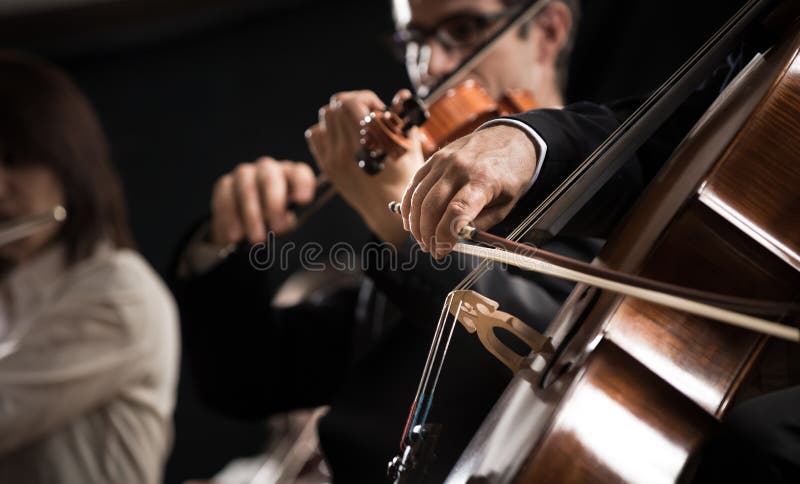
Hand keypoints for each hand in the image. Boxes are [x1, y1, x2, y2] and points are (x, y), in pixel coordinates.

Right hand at [209, 157, 315, 246]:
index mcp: (290, 175)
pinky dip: (231, 219)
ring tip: (256, 239)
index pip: (299, 172)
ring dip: (252, 215)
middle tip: (277, 228)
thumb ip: (286, 220)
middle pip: (270, 178)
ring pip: (246, 188)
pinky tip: (235, 236)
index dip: (302, 183)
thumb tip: (284, 223)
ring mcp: (245, 174)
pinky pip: (226, 198)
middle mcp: (268, 169)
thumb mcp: (285, 222)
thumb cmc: (274, 220)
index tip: (303, 200)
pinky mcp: (225, 184)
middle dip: (274, 203)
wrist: (245, 225)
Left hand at [306, 90, 422, 244]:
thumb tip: (401, 94)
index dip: (366, 99)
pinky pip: (315, 134)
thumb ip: (404, 117)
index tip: (378, 111)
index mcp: (368, 143)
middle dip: (354, 104)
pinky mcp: (327, 166)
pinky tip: (342, 138)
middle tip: (367, 116)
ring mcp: (334, 158)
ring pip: (325, 117)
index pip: (350, 102)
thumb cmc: (404, 177)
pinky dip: (326, 130)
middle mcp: (347, 149)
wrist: (387, 208)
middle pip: (336, 106)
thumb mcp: (410, 146)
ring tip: (355, 126)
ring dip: (340, 115)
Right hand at [400, 124, 538, 257]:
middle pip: (432, 206)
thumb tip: (457, 239)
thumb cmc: (511, 173)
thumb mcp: (507, 204)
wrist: (512, 137)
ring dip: (416, 223)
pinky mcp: (435, 157)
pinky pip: (415, 183)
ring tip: (422, 239)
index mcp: (483, 180)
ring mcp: (444, 160)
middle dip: (428, 234)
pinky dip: (409, 205)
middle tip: (432, 249)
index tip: (442, 251)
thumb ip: (481, 223)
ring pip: (419, 197)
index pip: (456, 211)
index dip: (445, 235)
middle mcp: (460, 167)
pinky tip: (411, 220)